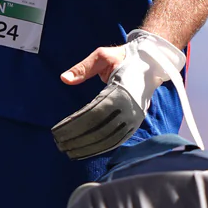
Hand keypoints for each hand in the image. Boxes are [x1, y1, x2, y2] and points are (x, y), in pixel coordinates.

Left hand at [51, 30, 186, 159]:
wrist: (149, 63)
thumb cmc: (122, 58)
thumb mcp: (102, 56)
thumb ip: (83, 68)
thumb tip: (64, 78)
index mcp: (120, 91)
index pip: (93, 113)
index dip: (75, 124)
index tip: (58, 131)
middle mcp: (129, 108)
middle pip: (100, 129)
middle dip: (78, 139)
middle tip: (59, 144)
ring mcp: (134, 118)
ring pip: (109, 138)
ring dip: (88, 147)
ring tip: (70, 151)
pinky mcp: (135, 123)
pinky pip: (118, 140)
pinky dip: (101, 147)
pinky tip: (87, 151)